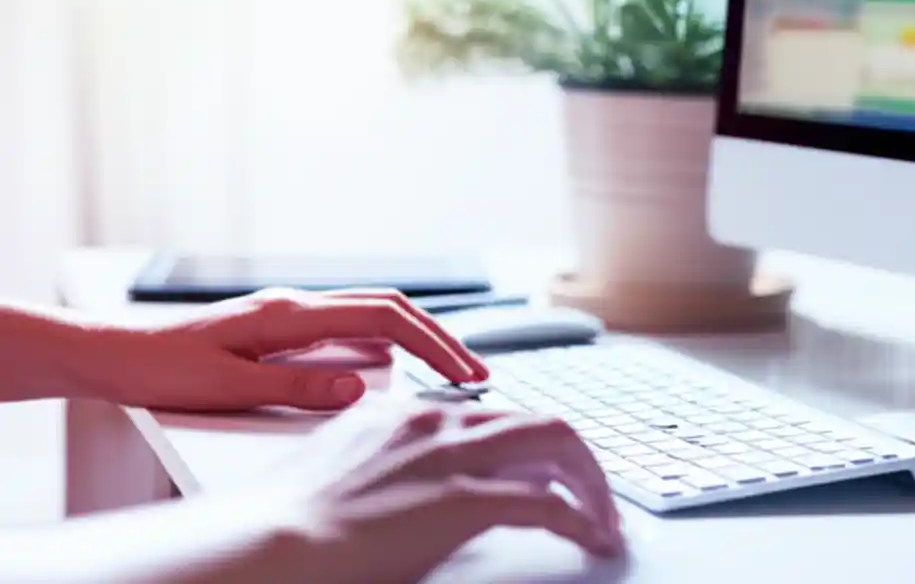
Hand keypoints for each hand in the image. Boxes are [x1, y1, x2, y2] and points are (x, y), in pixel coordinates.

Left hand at [89, 288, 488, 411]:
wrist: (108, 352)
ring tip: (444, 370)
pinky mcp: (279, 328)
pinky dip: (383, 344)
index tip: (464, 373)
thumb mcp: (227, 387)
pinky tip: (389, 368)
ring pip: (370, 315)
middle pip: (389, 309)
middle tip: (472, 372)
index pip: (383, 320)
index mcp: (289, 315)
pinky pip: (346, 328)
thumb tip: (361, 389)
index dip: (432, 344)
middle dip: (438, 338)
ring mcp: (288, 314)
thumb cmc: (158, 369)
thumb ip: (297, 388)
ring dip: (414, 338)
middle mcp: (295, 306)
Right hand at [288, 399, 624, 581]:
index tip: (545, 471)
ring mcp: (454, 458)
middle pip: (537, 420)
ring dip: (591, 482)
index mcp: (404, 415)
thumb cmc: (283, 525)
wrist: (263, 546)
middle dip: (576, 456)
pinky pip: (548, 504)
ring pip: (556, 445)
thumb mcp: (337, 474)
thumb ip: (383, 468)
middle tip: (593, 491)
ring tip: (604, 517)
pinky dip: (581, 520)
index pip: (491, 417)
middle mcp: (436, 423)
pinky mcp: (465, 501)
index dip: (527, 447)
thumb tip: (407, 494)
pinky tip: (592, 540)